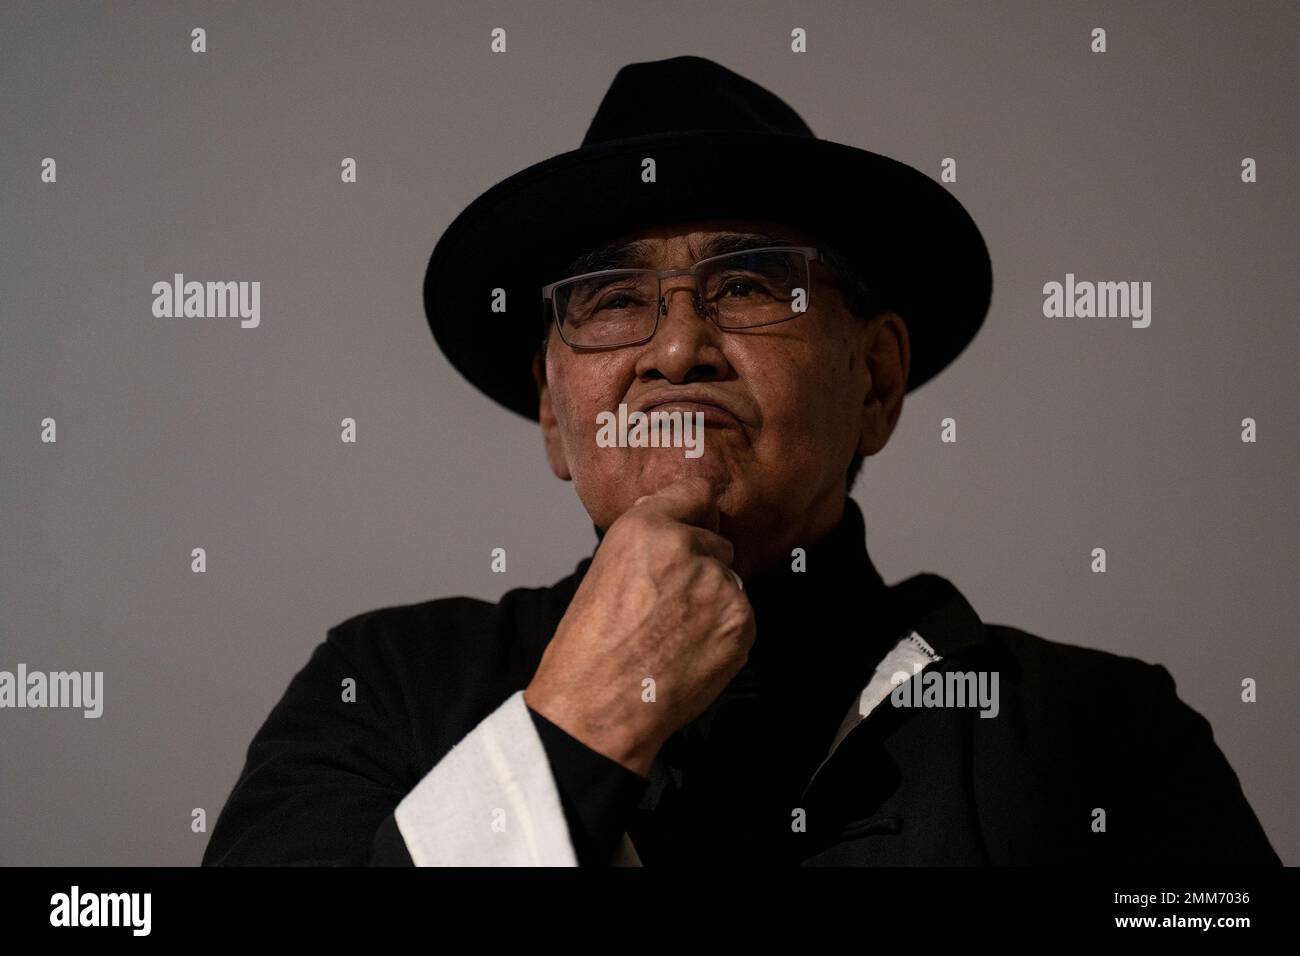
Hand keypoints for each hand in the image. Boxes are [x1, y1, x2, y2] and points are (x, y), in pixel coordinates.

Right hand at [524, 475, 755, 776]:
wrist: (598, 707)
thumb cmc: (591, 646)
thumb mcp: (604, 569)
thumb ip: (648, 538)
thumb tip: (681, 520)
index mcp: (645, 528)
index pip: (695, 492)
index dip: (694, 513)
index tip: (697, 522)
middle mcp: (686, 547)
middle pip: (717, 543)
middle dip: (700, 567)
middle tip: (667, 605)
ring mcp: (719, 586)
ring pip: (730, 582)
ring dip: (713, 602)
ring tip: (674, 634)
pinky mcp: (741, 623)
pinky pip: (741, 617)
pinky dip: (723, 632)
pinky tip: (690, 650)